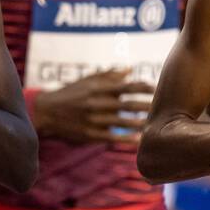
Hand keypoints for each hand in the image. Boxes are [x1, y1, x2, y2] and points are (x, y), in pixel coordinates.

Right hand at [33, 69, 154, 145]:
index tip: (154, 89)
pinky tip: (137, 140)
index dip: (144, 87)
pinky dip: (125, 139)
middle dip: (147, 106)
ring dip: (139, 123)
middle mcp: (98, 103)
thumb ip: (109, 75)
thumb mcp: (87, 80)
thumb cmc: (71, 93)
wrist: (47, 111)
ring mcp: (94, 120)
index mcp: (99, 89)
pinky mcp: (89, 134)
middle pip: (129, 105)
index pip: (127, 86)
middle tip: (161, 107)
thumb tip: (129, 69)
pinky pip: (111, 137)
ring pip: (122, 122)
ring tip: (153, 124)